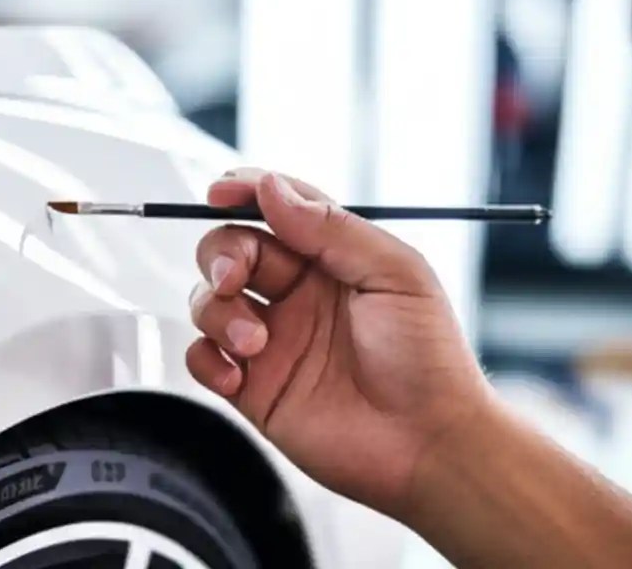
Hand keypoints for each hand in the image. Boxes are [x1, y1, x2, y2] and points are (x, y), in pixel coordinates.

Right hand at [186, 168, 494, 515]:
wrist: (429, 445)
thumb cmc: (428, 360)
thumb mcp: (395, 273)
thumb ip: (331, 227)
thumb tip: (270, 187)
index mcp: (331, 259)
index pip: (276, 209)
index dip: (243, 192)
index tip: (220, 191)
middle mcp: (295, 294)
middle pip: (230, 249)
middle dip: (221, 256)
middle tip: (234, 279)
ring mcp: (271, 339)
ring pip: (206, 300)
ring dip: (217, 312)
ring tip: (254, 341)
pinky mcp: (253, 387)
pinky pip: (202, 358)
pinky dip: (207, 359)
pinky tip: (238, 373)